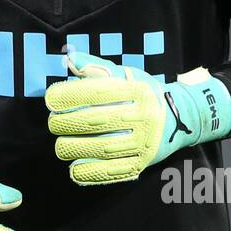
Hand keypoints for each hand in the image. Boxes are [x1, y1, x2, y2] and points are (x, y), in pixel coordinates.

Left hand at [44, 48, 230, 185]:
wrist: (179, 120)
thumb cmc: (143, 94)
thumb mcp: (126, 75)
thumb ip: (96, 68)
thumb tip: (69, 59)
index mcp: (137, 91)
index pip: (97, 93)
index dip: (69, 96)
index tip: (50, 100)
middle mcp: (142, 117)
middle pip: (93, 122)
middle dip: (65, 123)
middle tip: (54, 123)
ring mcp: (142, 144)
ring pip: (97, 149)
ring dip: (71, 148)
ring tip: (62, 144)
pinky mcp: (139, 165)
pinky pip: (107, 172)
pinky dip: (86, 171)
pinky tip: (75, 166)